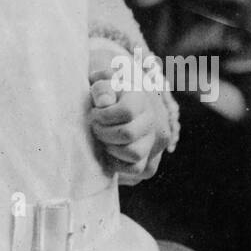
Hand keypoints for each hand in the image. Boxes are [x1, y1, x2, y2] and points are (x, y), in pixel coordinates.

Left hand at [88, 44, 167, 182]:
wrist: (123, 97)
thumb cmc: (106, 88)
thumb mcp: (101, 78)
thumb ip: (101, 84)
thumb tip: (104, 102)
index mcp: (142, 96)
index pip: (126, 111)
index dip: (104, 115)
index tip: (95, 113)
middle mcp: (154, 119)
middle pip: (127, 134)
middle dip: (104, 133)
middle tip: (95, 127)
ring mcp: (155, 141)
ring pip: (134, 155)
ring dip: (111, 149)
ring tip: (103, 139)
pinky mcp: (152, 159)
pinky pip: (138, 171)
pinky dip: (120, 166)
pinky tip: (109, 152)